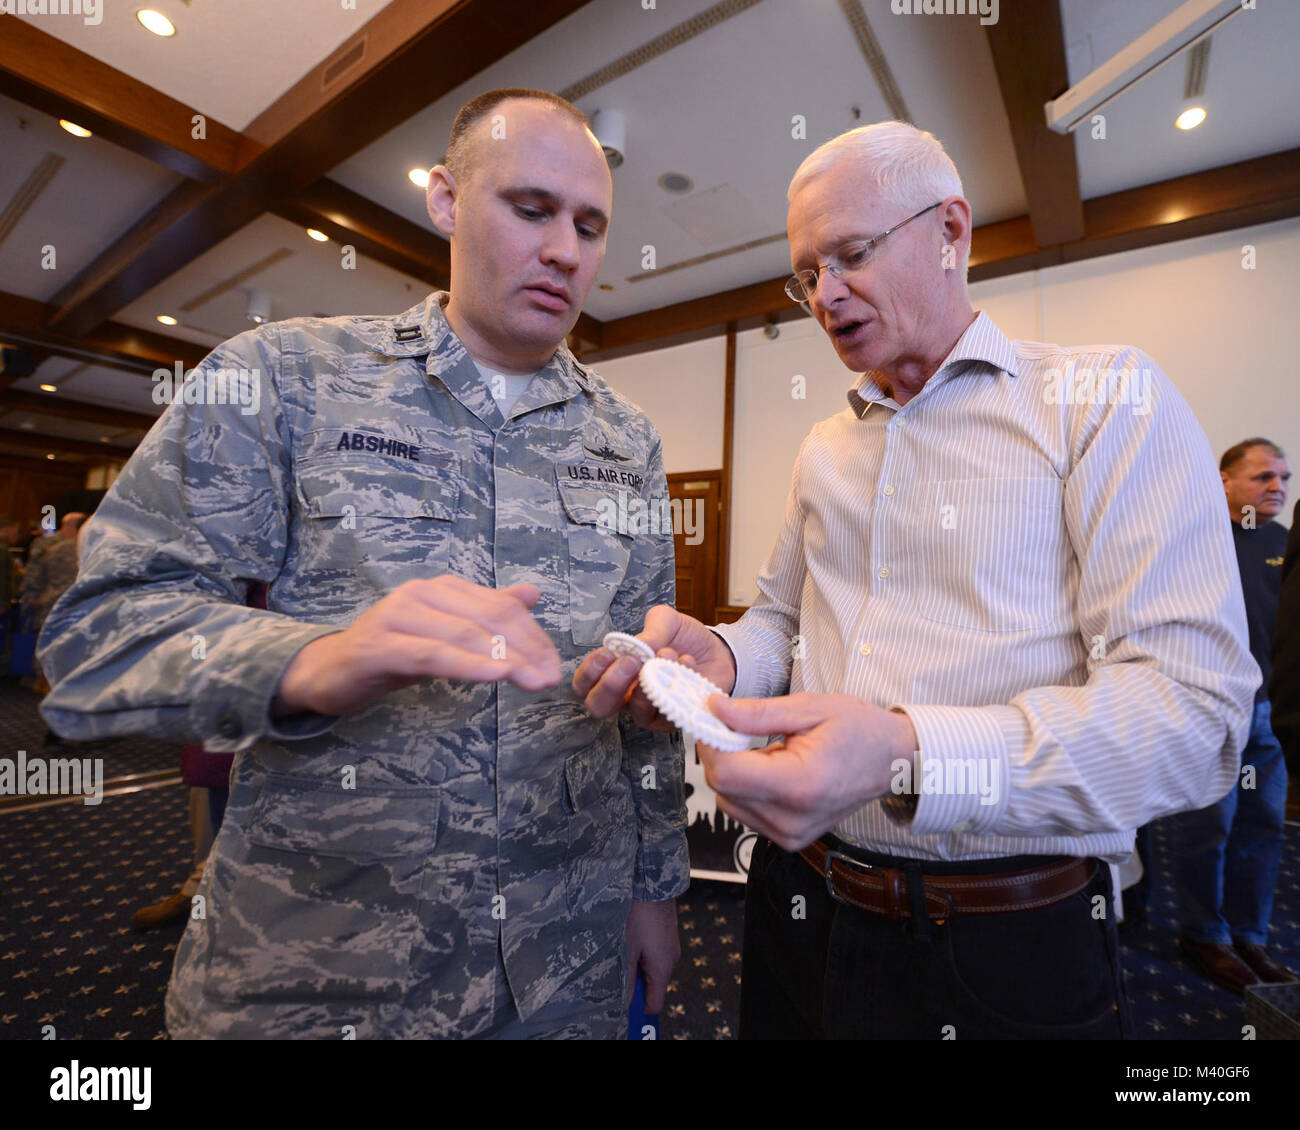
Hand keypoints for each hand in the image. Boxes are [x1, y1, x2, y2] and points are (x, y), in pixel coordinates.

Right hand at [274, 575, 560, 716]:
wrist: (329, 671)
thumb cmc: (392, 652)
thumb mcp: (445, 632)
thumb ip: (486, 612)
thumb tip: (532, 593)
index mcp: (441, 588)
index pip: (500, 606)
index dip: (532, 634)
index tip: (553, 663)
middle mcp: (421, 594)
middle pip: (489, 618)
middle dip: (527, 648)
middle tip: (550, 677)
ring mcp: (398, 616)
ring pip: (465, 636)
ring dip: (506, 660)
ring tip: (534, 681)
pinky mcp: (381, 646)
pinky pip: (434, 655)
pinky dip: (469, 665)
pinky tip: (497, 676)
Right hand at [573, 604, 736, 727]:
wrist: (718, 651)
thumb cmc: (684, 638)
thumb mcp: (665, 621)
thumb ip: (649, 629)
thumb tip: (638, 647)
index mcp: (615, 671)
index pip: (585, 683)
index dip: (589, 673)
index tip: (606, 654)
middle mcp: (627, 694)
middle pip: (599, 705)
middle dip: (610, 684)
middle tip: (631, 662)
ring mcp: (649, 709)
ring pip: (634, 711)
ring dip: (649, 682)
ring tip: (666, 654)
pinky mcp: (673, 718)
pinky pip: (668, 710)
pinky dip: (676, 681)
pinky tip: (686, 662)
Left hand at [625, 898, 679, 1014]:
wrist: (652, 881)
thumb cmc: (638, 913)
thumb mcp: (626, 948)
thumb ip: (625, 977)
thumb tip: (623, 1001)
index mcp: (663, 968)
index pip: (655, 1003)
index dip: (638, 1008)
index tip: (621, 1004)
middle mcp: (671, 959)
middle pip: (652, 986)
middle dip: (634, 983)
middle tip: (615, 971)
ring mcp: (670, 945)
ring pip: (651, 968)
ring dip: (636, 965)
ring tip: (620, 949)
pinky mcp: (666, 934)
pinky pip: (654, 952)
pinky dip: (641, 952)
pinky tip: (628, 937)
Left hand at [696, 693, 917, 850]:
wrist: (892, 760)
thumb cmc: (859, 730)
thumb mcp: (808, 708)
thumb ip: (756, 713)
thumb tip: (713, 709)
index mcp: (800, 784)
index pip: (725, 774)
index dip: (711, 744)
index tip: (715, 720)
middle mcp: (792, 819)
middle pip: (723, 787)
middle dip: (722, 754)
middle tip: (741, 728)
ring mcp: (790, 834)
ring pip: (728, 801)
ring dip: (736, 772)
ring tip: (768, 750)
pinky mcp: (788, 839)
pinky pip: (744, 811)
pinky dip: (748, 787)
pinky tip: (774, 769)